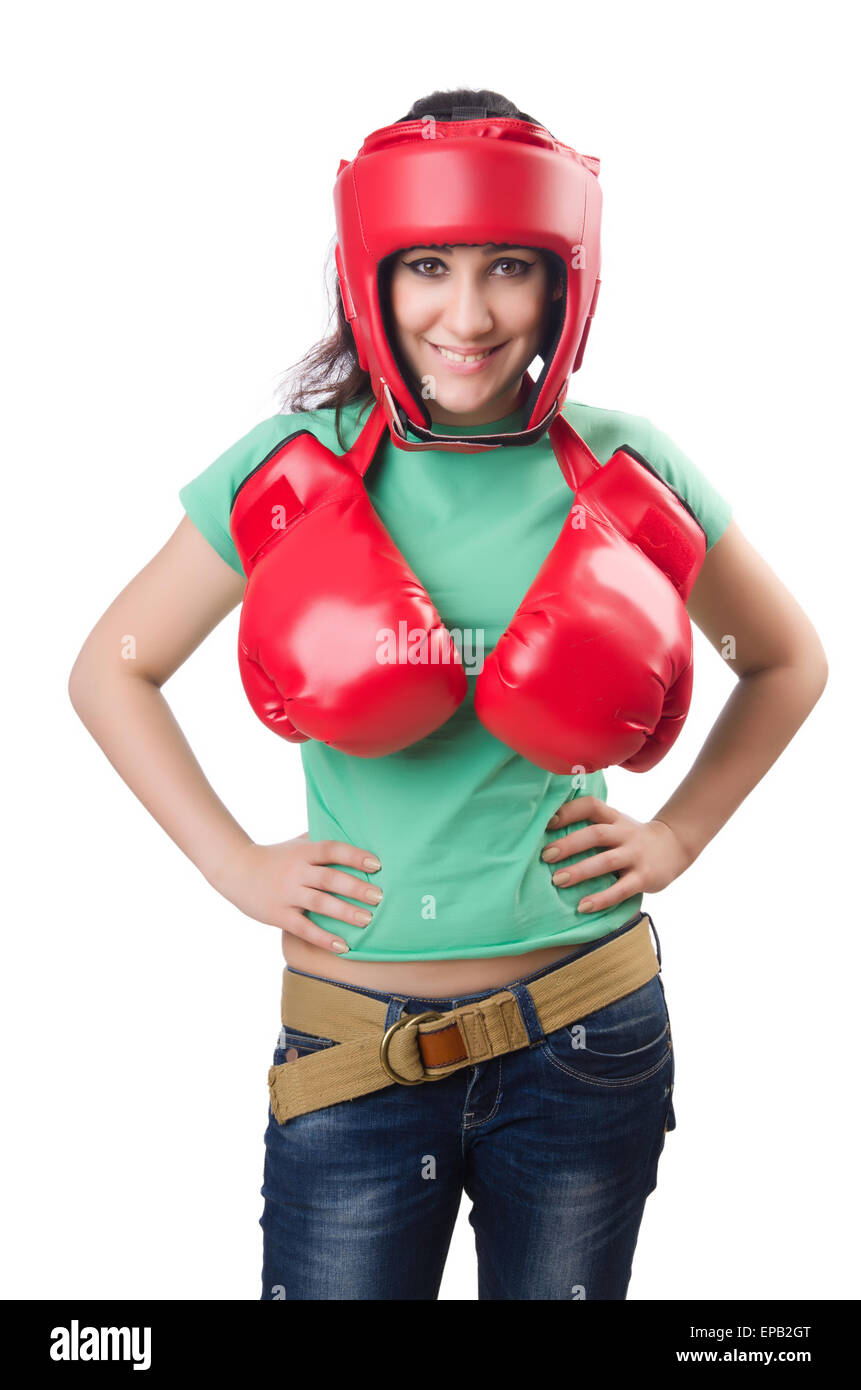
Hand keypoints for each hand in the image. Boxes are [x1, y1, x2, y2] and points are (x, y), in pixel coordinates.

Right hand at [210, 832, 382, 951]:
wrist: (235, 869)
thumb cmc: (274, 856)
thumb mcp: (296, 843)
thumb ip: (320, 839)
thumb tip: (350, 829)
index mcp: (303, 852)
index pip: (332, 850)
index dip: (355, 856)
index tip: (377, 865)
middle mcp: (296, 872)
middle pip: (330, 878)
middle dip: (356, 888)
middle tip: (379, 897)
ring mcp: (287, 894)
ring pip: (320, 903)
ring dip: (345, 912)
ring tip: (367, 920)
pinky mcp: (279, 915)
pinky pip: (304, 929)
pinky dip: (324, 938)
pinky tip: (343, 946)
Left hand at [541, 796, 693, 913]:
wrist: (674, 847)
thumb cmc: (631, 838)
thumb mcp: (615, 824)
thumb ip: (590, 826)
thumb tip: (546, 834)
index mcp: (614, 818)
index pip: (591, 806)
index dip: (569, 811)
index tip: (547, 822)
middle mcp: (625, 833)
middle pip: (595, 834)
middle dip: (569, 845)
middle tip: (545, 856)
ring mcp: (636, 855)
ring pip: (606, 861)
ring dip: (581, 871)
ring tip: (557, 880)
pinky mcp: (644, 877)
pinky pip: (621, 889)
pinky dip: (601, 899)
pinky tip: (583, 906)